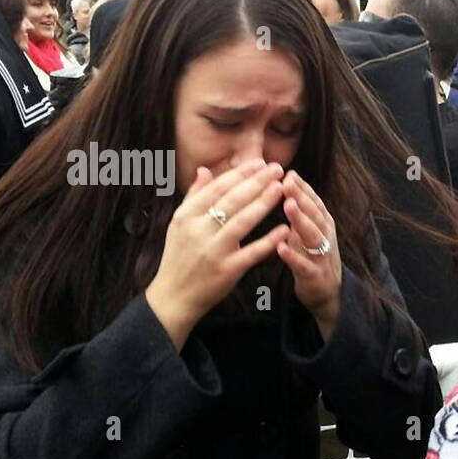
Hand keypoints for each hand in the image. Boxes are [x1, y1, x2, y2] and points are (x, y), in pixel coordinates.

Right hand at [146, 159, 288, 350]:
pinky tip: (284, 229)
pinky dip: (269, 240)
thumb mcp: (179, 224)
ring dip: (263, 203)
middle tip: (277, 168)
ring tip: (281, 189)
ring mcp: (214, 251)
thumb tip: (204, 170)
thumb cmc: (179, 256)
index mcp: (187, 216)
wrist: (174, 295)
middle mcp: (199, 230)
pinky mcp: (227, 270)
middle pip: (232, 200)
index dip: (240, 173)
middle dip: (257, 182)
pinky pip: (252, 252)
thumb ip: (194, 196)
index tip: (260, 162)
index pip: (217, 188)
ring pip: (242, 222)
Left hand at [275, 170, 342, 341]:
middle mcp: (326, 237)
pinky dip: (294, 256)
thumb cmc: (311, 257)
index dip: (303, 187)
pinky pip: (305, 265)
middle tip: (286, 183)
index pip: (314, 201)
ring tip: (287, 207)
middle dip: (302, 198)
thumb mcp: (306, 231)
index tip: (288, 172)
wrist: (327, 293)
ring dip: (301, 221)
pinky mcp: (316, 277)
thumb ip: (299, 210)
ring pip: (314, 236)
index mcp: (323, 224)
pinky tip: (281, 248)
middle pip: (315, 214)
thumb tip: (285, 180)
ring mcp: (323, 257)